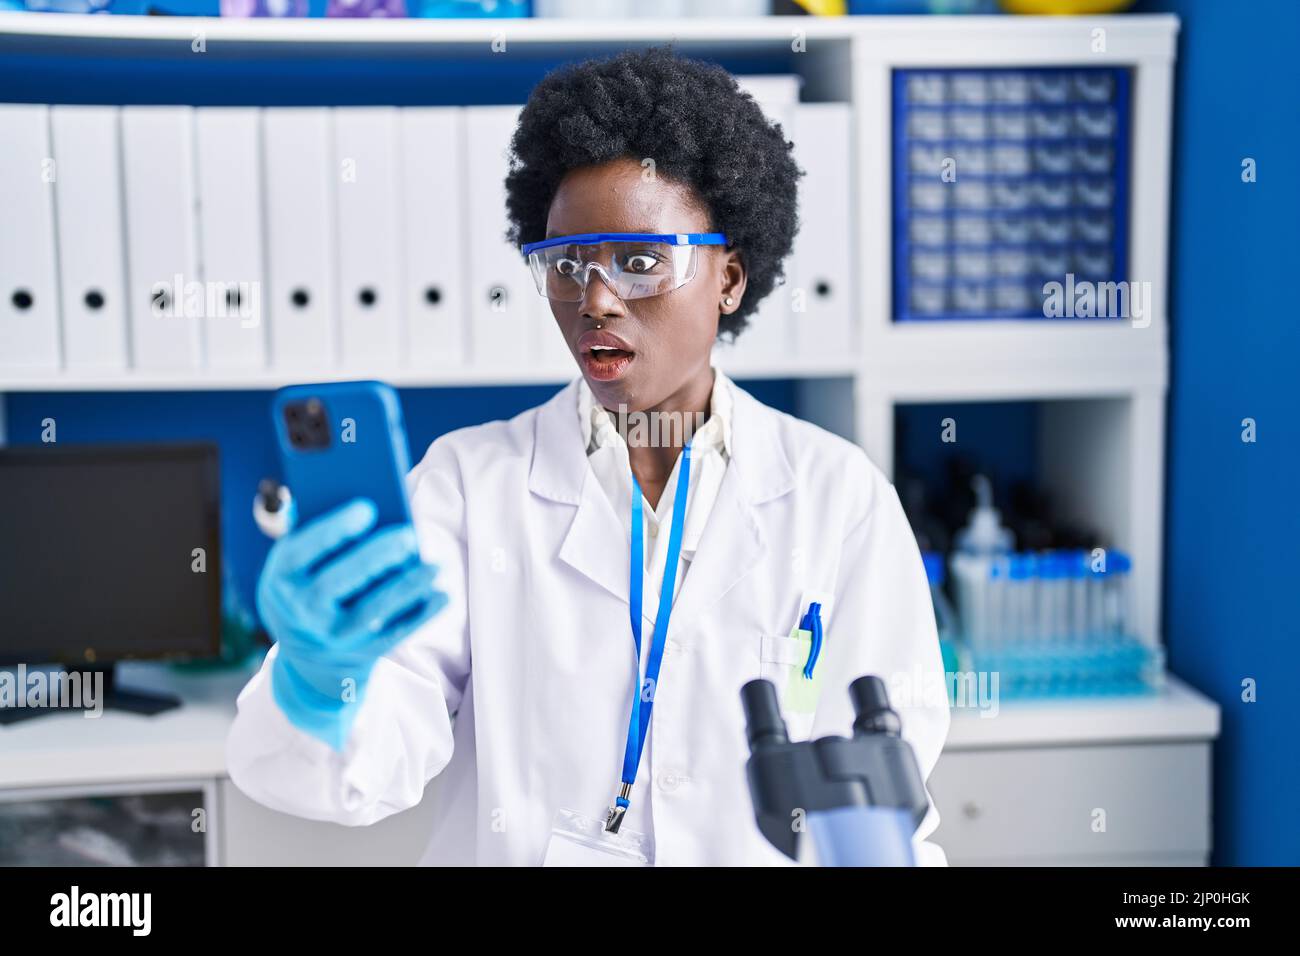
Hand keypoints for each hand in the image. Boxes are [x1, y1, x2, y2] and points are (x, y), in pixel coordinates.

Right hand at [256, 497, 447, 748]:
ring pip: (372, 610)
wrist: (308, 660)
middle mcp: (302, 611)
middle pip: (339, 580)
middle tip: (409, 535)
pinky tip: (440, 595)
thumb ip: (314, 535)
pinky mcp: (361, 653)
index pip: (301, 551)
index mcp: (280, 580)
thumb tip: (356, 506)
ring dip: (406, 586)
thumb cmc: (309, 589)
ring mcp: (331, 637)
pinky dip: (420, 615)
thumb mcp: (294, 568)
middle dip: (377, 556)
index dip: (334, 530)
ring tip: (433, 566)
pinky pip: (395, 634)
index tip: (367, 508)